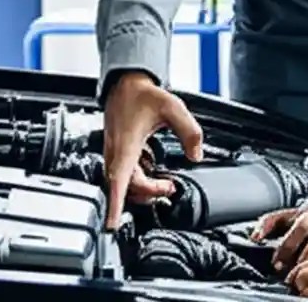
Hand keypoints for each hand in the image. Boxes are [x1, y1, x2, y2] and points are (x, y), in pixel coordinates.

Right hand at [102, 71, 202, 228]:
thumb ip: (189, 131)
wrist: (126, 83)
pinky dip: (137, 180)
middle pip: (125, 187)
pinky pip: (123, 175)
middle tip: (170, 187)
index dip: (115, 205)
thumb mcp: (172, 108)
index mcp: (125, 146)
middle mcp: (115, 153)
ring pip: (123, 183)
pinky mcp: (116, 152)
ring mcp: (114, 153)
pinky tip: (152, 172)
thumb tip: (196, 153)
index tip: (111, 224)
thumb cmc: (142, 94)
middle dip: (148, 192)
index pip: (118, 182)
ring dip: (143, 187)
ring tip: (164, 183)